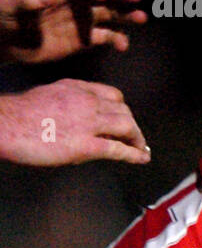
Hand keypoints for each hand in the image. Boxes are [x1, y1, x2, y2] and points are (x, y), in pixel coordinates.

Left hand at [0, 0, 146, 63]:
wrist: (2, 41)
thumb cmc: (2, 14)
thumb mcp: (8, 3)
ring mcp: (83, 17)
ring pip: (112, 11)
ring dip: (127, 14)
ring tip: (140, 18)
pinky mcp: (85, 38)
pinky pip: (107, 36)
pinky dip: (117, 40)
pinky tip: (122, 45)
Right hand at [0, 79, 149, 164]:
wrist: (3, 124)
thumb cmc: (17, 114)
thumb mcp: (47, 95)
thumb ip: (68, 101)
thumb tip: (77, 114)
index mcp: (77, 89)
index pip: (111, 95)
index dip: (122, 108)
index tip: (124, 117)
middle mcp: (87, 102)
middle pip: (123, 110)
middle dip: (132, 124)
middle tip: (135, 136)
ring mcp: (88, 123)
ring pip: (126, 126)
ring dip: (137, 138)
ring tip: (141, 147)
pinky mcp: (85, 145)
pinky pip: (118, 149)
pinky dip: (134, 154)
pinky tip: (142, 158)